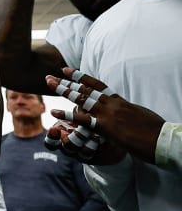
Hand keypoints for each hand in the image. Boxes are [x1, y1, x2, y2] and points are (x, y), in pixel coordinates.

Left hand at [48, 67, 165, 163]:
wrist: (162, 140)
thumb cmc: (155, 131)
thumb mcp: (139, 115)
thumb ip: (127, 111)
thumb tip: (123, 109)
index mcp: (120, 101)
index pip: (98, 85)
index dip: (82, 77)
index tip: (68, 69)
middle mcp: (112, 104)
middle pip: (86, 89)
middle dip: (67, 82)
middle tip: (50, 76)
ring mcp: (108, 114)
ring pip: (82, 99)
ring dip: (63, 90)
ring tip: (48, 83)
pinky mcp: (106, 126)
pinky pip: (82, 119)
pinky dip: (66, 115)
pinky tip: (54, 112)